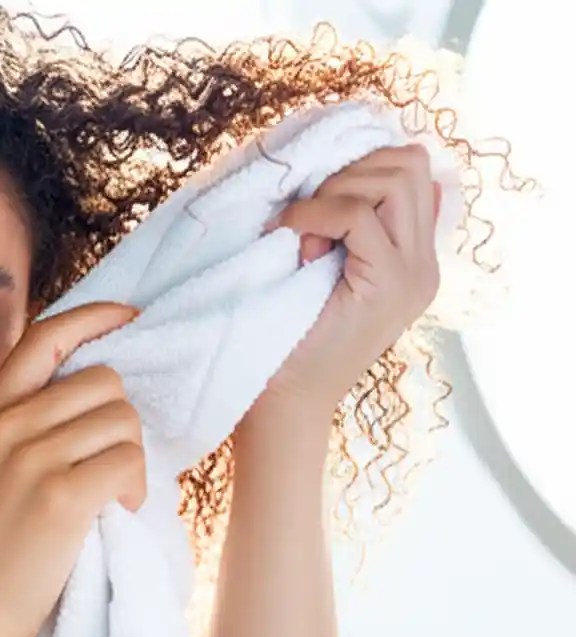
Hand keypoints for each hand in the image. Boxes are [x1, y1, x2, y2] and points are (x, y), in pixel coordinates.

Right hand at [0, 302, 146, 636]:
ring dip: (132, 457)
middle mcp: (7, 424)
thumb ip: (19, 431)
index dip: (96, 318)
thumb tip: (93, 406)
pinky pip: (129, 463)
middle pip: (104, 382)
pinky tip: (115, 513)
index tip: (129, 318)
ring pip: (124, 420)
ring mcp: (32, 458)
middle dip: (120, 421)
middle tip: (109, 464)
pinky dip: (136, 488)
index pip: (45, 336)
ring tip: (111, 495)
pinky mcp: (61, 497)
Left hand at [258, 143, 442, 415]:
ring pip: (394, 180)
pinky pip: (358, 216)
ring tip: (303, 234)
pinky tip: (293, 244)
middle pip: (409, 165)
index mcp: (413, 258)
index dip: (358, 167)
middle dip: (348, 172)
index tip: (316, 201)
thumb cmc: (289, 334)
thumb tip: (341, 167)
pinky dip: (314, 216)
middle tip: (308, 215)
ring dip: (334, 193)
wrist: (285, 398)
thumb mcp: (321, 266)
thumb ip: (343, 226)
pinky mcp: (388, 284)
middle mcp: (424, 264)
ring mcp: (413, 275)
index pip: (412, 171)